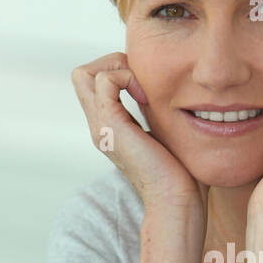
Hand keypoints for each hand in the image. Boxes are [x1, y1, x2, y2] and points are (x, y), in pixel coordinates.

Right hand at [71, 51, 207, 221]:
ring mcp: (100, 126)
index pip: (93, 82)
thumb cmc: (181, 172)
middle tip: (141, 80)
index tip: (147, 87)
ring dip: (117, 68)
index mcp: (109, 127)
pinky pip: (105, 81)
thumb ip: (154, 110)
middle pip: (81, 75)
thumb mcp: (163, 132)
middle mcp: (99, 126)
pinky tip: (147, 97)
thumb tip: (162, 90)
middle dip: (112, 63)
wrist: (177, 199)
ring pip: (84, 73)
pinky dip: (126, 77)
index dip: (117, 71)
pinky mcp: (110, 126)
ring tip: (143, 89)